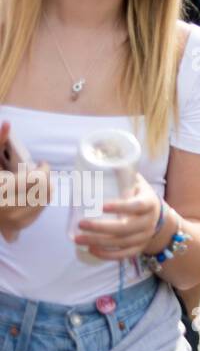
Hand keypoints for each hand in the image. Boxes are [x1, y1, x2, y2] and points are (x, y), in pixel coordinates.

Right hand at [0, 122, 48, 242]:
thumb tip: (7, 123)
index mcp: (1, 189)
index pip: (36, 178)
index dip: (43, 169)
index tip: (41, 164)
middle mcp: (7, 207)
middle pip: (43, 189)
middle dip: (44, 179)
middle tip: (38, 173)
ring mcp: (13, 220)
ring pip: (44, 200)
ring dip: (44, 189)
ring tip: (34, 183)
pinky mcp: (17, 227)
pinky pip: (39, 211)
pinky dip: (40, 201)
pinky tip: (30, 196)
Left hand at [75, 172, 163, 260]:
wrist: (159, 218)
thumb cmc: (141, 196)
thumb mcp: (137, 184)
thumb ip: (123, 174)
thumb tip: (102, 155)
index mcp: (149, 203)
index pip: (135, 206)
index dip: (120, 207)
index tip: (101, 206)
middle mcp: (148, 222)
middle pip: (124, 228)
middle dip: (101, 228)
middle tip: (81, 224)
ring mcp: (144, 237)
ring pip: (121, 243)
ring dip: (97, 241)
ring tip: (77, 238)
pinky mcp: (138, 248)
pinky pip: (122, 255)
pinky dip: (106, 255)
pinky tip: (91, 249)